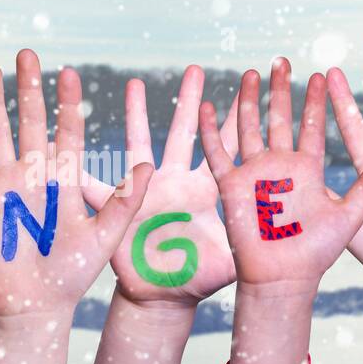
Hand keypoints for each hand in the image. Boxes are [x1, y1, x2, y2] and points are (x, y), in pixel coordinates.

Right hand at [0, 49, 151, 363]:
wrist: (34, 307)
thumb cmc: (73, 275)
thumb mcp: (106, 236)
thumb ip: (125, 201)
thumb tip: (149, 165)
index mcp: (64, 179)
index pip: (67, 131)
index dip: (67, 103)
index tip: (68, 72)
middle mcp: (33, 175)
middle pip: (31, 122)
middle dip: (29, 88)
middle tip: (27, 53)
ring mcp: (3, 185)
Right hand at [84, 66, 237, 363]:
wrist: (165, 296)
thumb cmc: (201, 277)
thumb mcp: (234, 257)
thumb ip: (254, 240)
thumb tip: (289, 241)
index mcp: (205, 190)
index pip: (224, 147)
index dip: (234, 119)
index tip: (247, 87)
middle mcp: (176, 182)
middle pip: (184, 133)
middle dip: (189, 100)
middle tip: (195, 67)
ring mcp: (147, 191)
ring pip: (140, 144)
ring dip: (135, 114)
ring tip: (134, 83)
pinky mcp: (121, 208)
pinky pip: (99, 186)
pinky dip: (84, 169)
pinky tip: (72, 144)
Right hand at [201, 59, 362, 287]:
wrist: (283, 278)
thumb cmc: (316, 253)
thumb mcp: (350, 217)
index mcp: (307, 169)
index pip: (311, 126)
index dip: (315, 101)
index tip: (321, 74)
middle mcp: (280, 166)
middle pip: (278, 119)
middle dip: (279, 90)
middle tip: (280, 61)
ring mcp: (255, 174)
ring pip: (249, 128)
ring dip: (248, 101)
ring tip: (250, 74)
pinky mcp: (232, 187)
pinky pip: (219, 154)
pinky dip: (212, 132)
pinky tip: (208, 108)